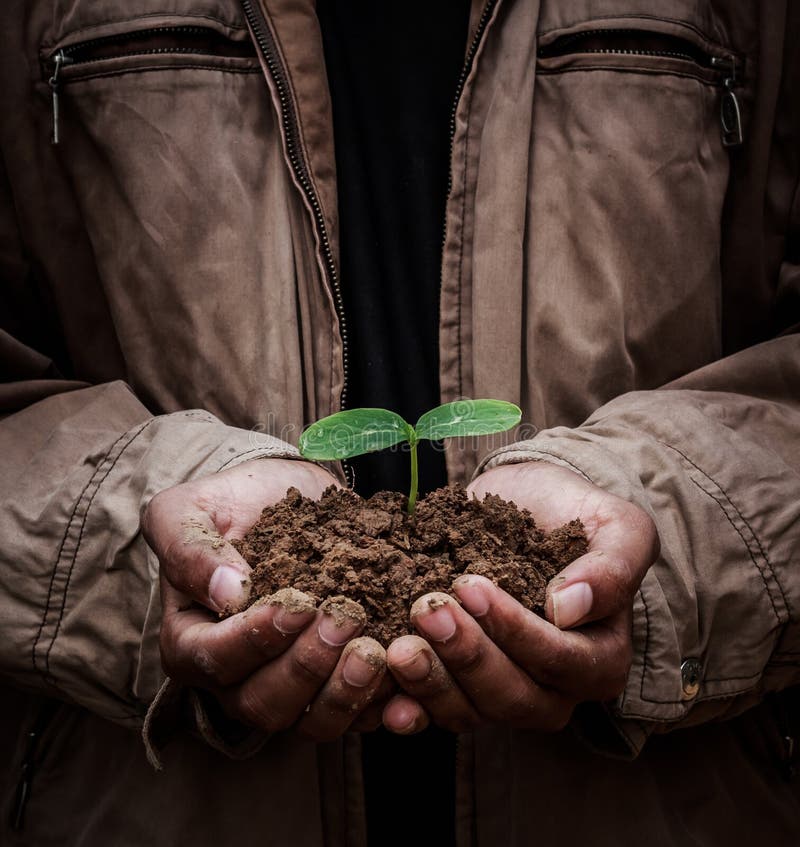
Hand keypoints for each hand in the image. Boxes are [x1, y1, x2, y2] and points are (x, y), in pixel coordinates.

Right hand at [142, 457, 387, 741]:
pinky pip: (357, 712)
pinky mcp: (331, 684)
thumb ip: (191, 550)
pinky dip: (382, 701)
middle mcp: (235, 678)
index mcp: (190, 641)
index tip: (297, 604)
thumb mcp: (186, 512)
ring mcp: (287, 688)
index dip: (255, 640)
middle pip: (264, 702)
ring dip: (345, 693)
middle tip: (344, 621)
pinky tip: (404, 670)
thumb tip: (227, 591)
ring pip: (311, 721)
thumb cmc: (227, 505)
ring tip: (374, 652)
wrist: (280, 498)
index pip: (214, 660)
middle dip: (307, 667)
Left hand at [382, 461, 658, 733]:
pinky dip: (410, 706)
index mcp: (600, 659)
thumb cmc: (574, 514)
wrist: (526, 504)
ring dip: (432, 683)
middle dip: (467, 656)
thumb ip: (611, 568)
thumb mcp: (617, 526)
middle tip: (427, 609)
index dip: (515, 631)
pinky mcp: (461, 683)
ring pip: (471, 712)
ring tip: (399, 646)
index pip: (560, 662)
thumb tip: (569, 608)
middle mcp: (554, 689)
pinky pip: (436, 711)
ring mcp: (504, 690)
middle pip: (513, 697)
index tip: (471, 586)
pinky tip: (386, 696)